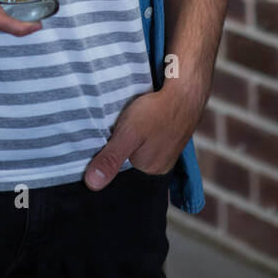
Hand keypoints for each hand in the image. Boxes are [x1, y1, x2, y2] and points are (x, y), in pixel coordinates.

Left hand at [84, 75, 208, 188]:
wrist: (185, 92)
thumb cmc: (157, 112)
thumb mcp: (128, 134)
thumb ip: (111, 159)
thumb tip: (92, 184)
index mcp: (149, 169)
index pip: (119, 167)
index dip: (110, 151)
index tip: (106, 136)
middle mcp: (161, 165)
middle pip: (131, 158)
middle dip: (122, 144)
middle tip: (119, 125)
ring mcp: (169, 151)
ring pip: (141, 147)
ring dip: (134, 136)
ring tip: (132, 120)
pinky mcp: (172, 137)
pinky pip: (152, 139)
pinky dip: (145, 130)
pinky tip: (144, 118)